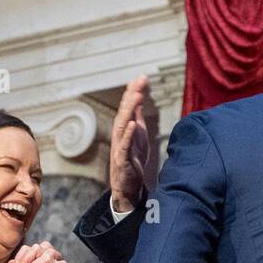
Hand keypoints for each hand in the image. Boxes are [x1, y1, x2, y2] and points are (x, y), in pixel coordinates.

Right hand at [109, 75, 149, 213]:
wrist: (128, 185)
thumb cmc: (133, 159)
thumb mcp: (138, 134)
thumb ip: (137, 117)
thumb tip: (138, 98)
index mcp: (125, 128)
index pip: (128, 106)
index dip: (134, 91)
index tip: (142, 77)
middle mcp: (120, 134)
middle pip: (125, 111)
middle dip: (132, 95)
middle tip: (140, 80)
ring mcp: (120, 146)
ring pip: (123, 124)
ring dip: (129, 110)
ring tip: (137, 96)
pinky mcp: (122, 159)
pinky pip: (125, 145)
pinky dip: (128, 134)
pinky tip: (133, 123)